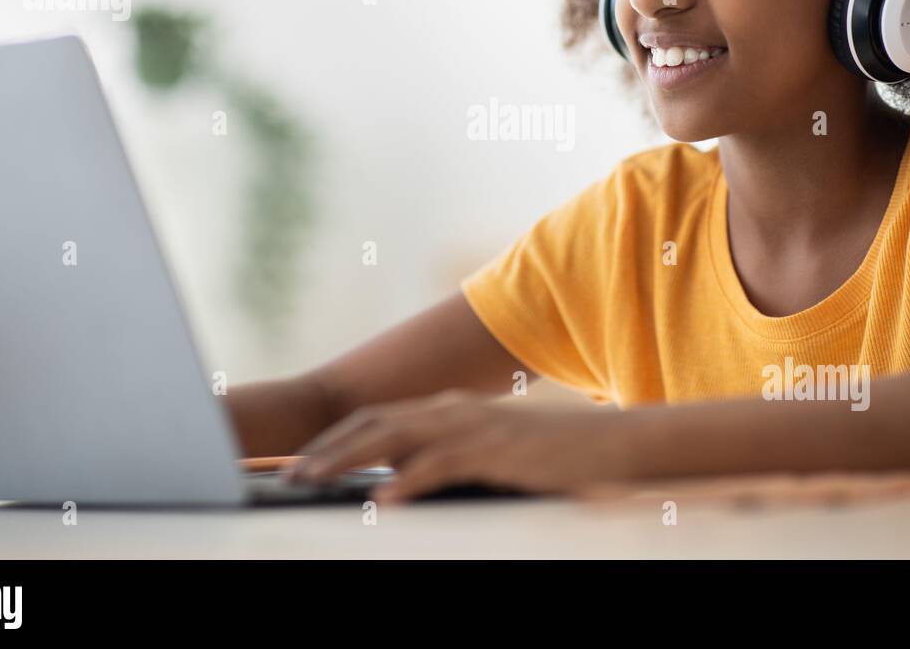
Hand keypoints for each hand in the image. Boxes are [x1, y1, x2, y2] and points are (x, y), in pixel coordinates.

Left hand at [284, 389, 638, 502]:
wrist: (615, 444)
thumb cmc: (555, 455)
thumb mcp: (492, 454)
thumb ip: (448, 460)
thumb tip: (400, 482)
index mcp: (452, 409)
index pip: (380, 418)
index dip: (338, 438)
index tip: (304, 460)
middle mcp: (457, 410)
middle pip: (377, 422)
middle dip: (331, 448)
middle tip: (294, 474)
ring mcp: (477, 427)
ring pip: (398, 438)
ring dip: (352, 460)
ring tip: (318, 481)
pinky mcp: (500, 451)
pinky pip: (444, 464)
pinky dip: (410, 481)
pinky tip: (386, 500)